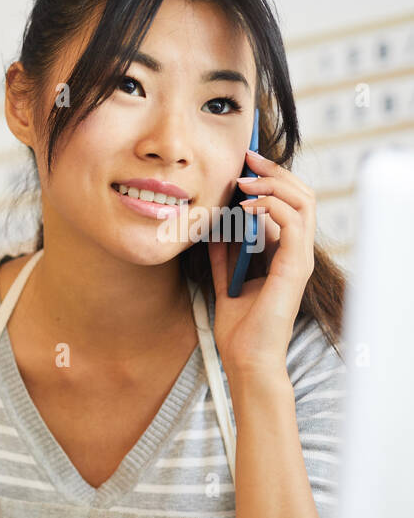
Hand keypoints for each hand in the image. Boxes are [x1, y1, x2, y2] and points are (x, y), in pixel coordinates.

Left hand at [206, 148, 315, 377]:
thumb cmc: (239, 329)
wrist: (246, 359)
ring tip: (243, 182)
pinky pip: (293, 222)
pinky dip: (270, 208)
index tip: (241, 165)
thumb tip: (213, 229)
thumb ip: (223, 256)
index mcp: (283, 253)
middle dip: (274, 172)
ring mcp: (299, 258)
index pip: (287, 203)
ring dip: (272, 185)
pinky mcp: (295, 267)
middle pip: (300, 194)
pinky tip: (244, 209)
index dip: (267, 180)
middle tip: (247, 158)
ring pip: (303, 201)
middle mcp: (296, 252)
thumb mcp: (224, 281)